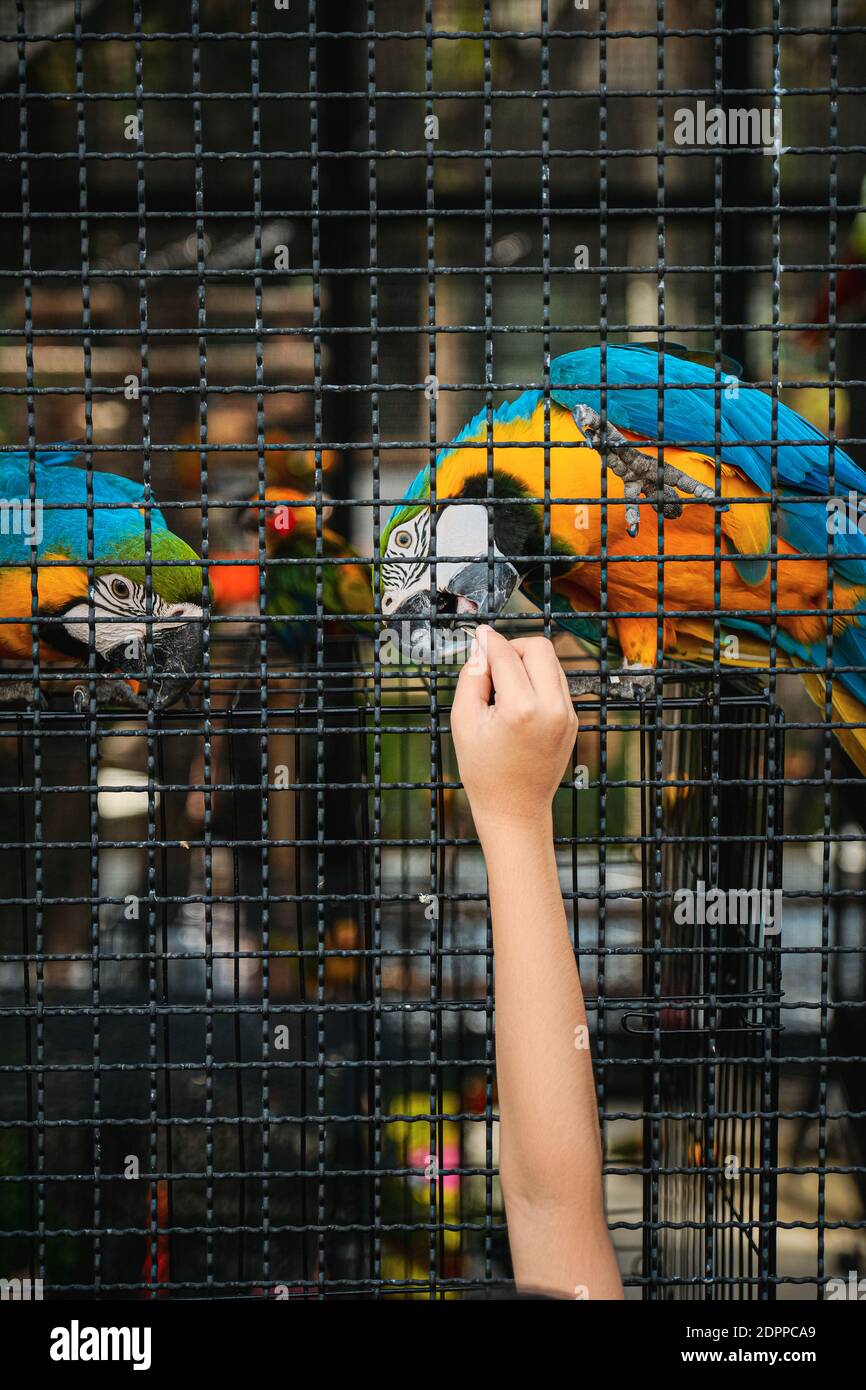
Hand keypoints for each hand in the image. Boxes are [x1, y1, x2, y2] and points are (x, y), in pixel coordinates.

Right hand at [450, 628, 577, 839]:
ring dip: (527, 663)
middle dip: (513, 647)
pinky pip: (557, 684)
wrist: (514, 809)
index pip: (506, 654)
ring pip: (551, 662)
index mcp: (522, 708)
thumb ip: (471, 678)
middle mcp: (552, 708)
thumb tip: (481, 647)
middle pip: (539, 647)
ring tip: (504, 688)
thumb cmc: (484, 770)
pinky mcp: (573, 720)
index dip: (488, 641)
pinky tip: (517, 703)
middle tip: (493, 664)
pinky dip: (537, 682)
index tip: (478, 635)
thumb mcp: (463, 721)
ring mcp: (568, 714)